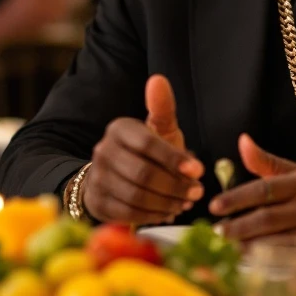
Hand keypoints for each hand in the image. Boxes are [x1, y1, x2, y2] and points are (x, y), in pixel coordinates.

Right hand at [83, 75, 205, 224]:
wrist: (114, 178)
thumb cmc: (146, 152)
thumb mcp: (158, 130)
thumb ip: (163, 108)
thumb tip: (158, 79)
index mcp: (120, 129)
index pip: (148, 144)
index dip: (174, 159)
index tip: (199, 170)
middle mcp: (103, 151)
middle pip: (143, 174)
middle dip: (175, 186)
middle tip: (197, 192)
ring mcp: (97, 178)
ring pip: (136, 196)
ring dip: (166, 202)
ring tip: (185, 202)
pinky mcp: (98, 203)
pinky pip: (128, 213)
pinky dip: (153, 215)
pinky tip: (168, 212)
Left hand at [209, 134, 295, 265]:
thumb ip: (270, 163)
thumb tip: (241, 141)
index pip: (264, 189)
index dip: (236, 198)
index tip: (214, 207)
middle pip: (267, 218)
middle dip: (237, 227)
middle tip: (215, 233)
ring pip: (277, 242)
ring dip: (249, 248)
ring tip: (228, 250)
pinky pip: (292, 262)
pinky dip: (271, 264)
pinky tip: (254, 266)